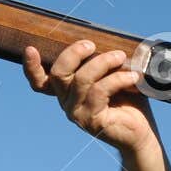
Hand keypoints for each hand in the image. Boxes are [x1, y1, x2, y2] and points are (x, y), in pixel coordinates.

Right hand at [23, 40, 156, 154]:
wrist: (140, 133)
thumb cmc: (127, 100)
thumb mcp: (112, 75)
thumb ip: (102, 61)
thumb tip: (105, 37)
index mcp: (67, 90)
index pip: (40, 82)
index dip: (31, 67)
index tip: (30, 49)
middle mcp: (66, 102)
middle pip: (58, 73)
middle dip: (73, 53)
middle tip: (91, 44)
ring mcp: (77, 112)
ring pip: (81, 79)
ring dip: (103, 62)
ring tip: (121, 56)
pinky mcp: (91, 121)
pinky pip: (99, 91)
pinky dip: (117, 79)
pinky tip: (132, 76)